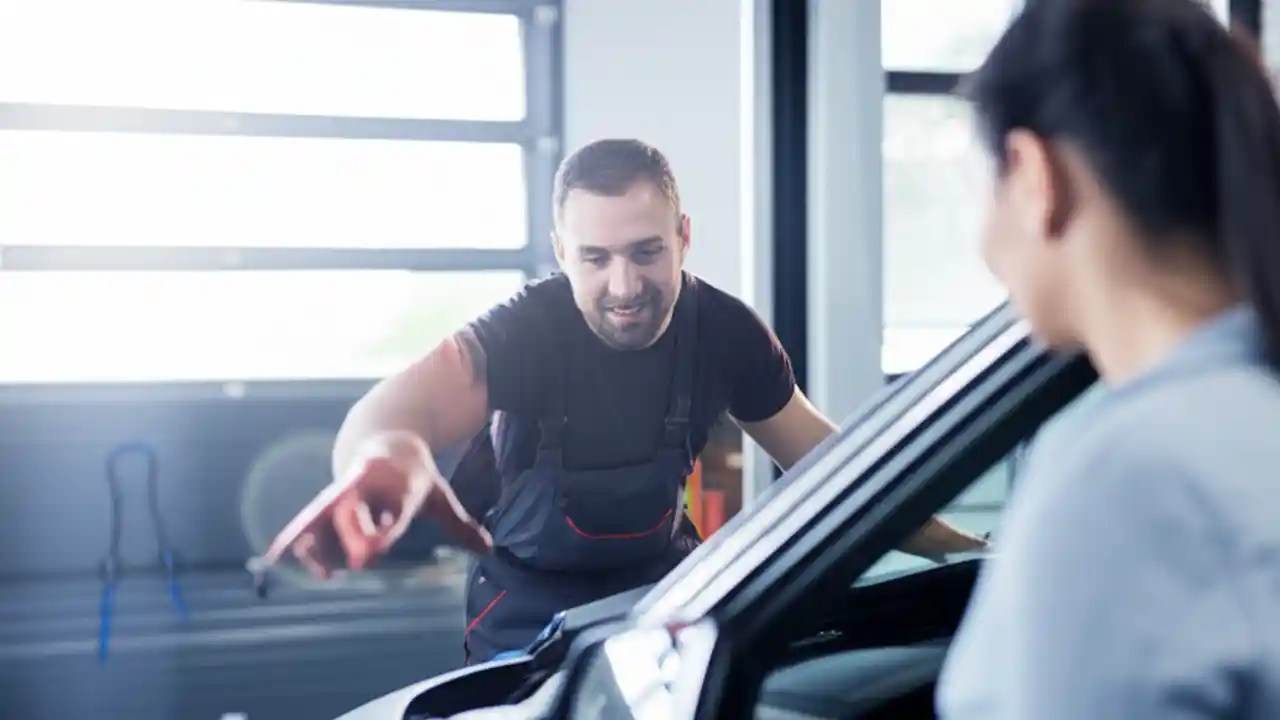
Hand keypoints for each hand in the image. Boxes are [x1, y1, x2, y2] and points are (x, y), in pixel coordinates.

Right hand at [286, 431, 492, 579]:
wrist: (383, 437)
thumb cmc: (412, 474)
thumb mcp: (438, 494)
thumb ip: (460, 523)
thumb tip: (489, 549)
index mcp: (401, 485)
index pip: (396, 510)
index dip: (386, 529)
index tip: (377, 549)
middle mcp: (370, 487)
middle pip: (355, 510)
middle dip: (352, 532)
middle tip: (354, 560)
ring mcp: (346, 492)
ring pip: (326, 517)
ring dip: (319, 542)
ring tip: (321, 572)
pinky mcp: (329, 500)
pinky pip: (311, 520)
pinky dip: (301, 537)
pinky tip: (280, 555)